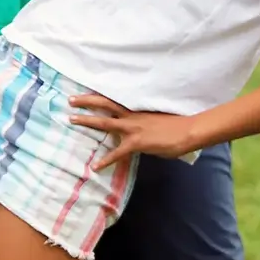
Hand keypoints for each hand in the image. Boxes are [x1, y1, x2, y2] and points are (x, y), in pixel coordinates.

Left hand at [67, 93, 200, 172]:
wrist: (189, 131)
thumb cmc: (177, 125)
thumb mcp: (157, 120)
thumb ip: (144, 124)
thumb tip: (139, 131)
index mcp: (137, 110)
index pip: (115, 100)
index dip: (99, 96)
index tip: (86, 92)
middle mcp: (132, 116)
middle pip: (104, 104)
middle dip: (86, 102)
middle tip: (70, 100)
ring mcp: (133, 128)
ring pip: (105, 122)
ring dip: (87, 121)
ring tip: (71, 119)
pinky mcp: (136, 142)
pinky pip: (117, 153)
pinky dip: (106, 160)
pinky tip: (96, 167)